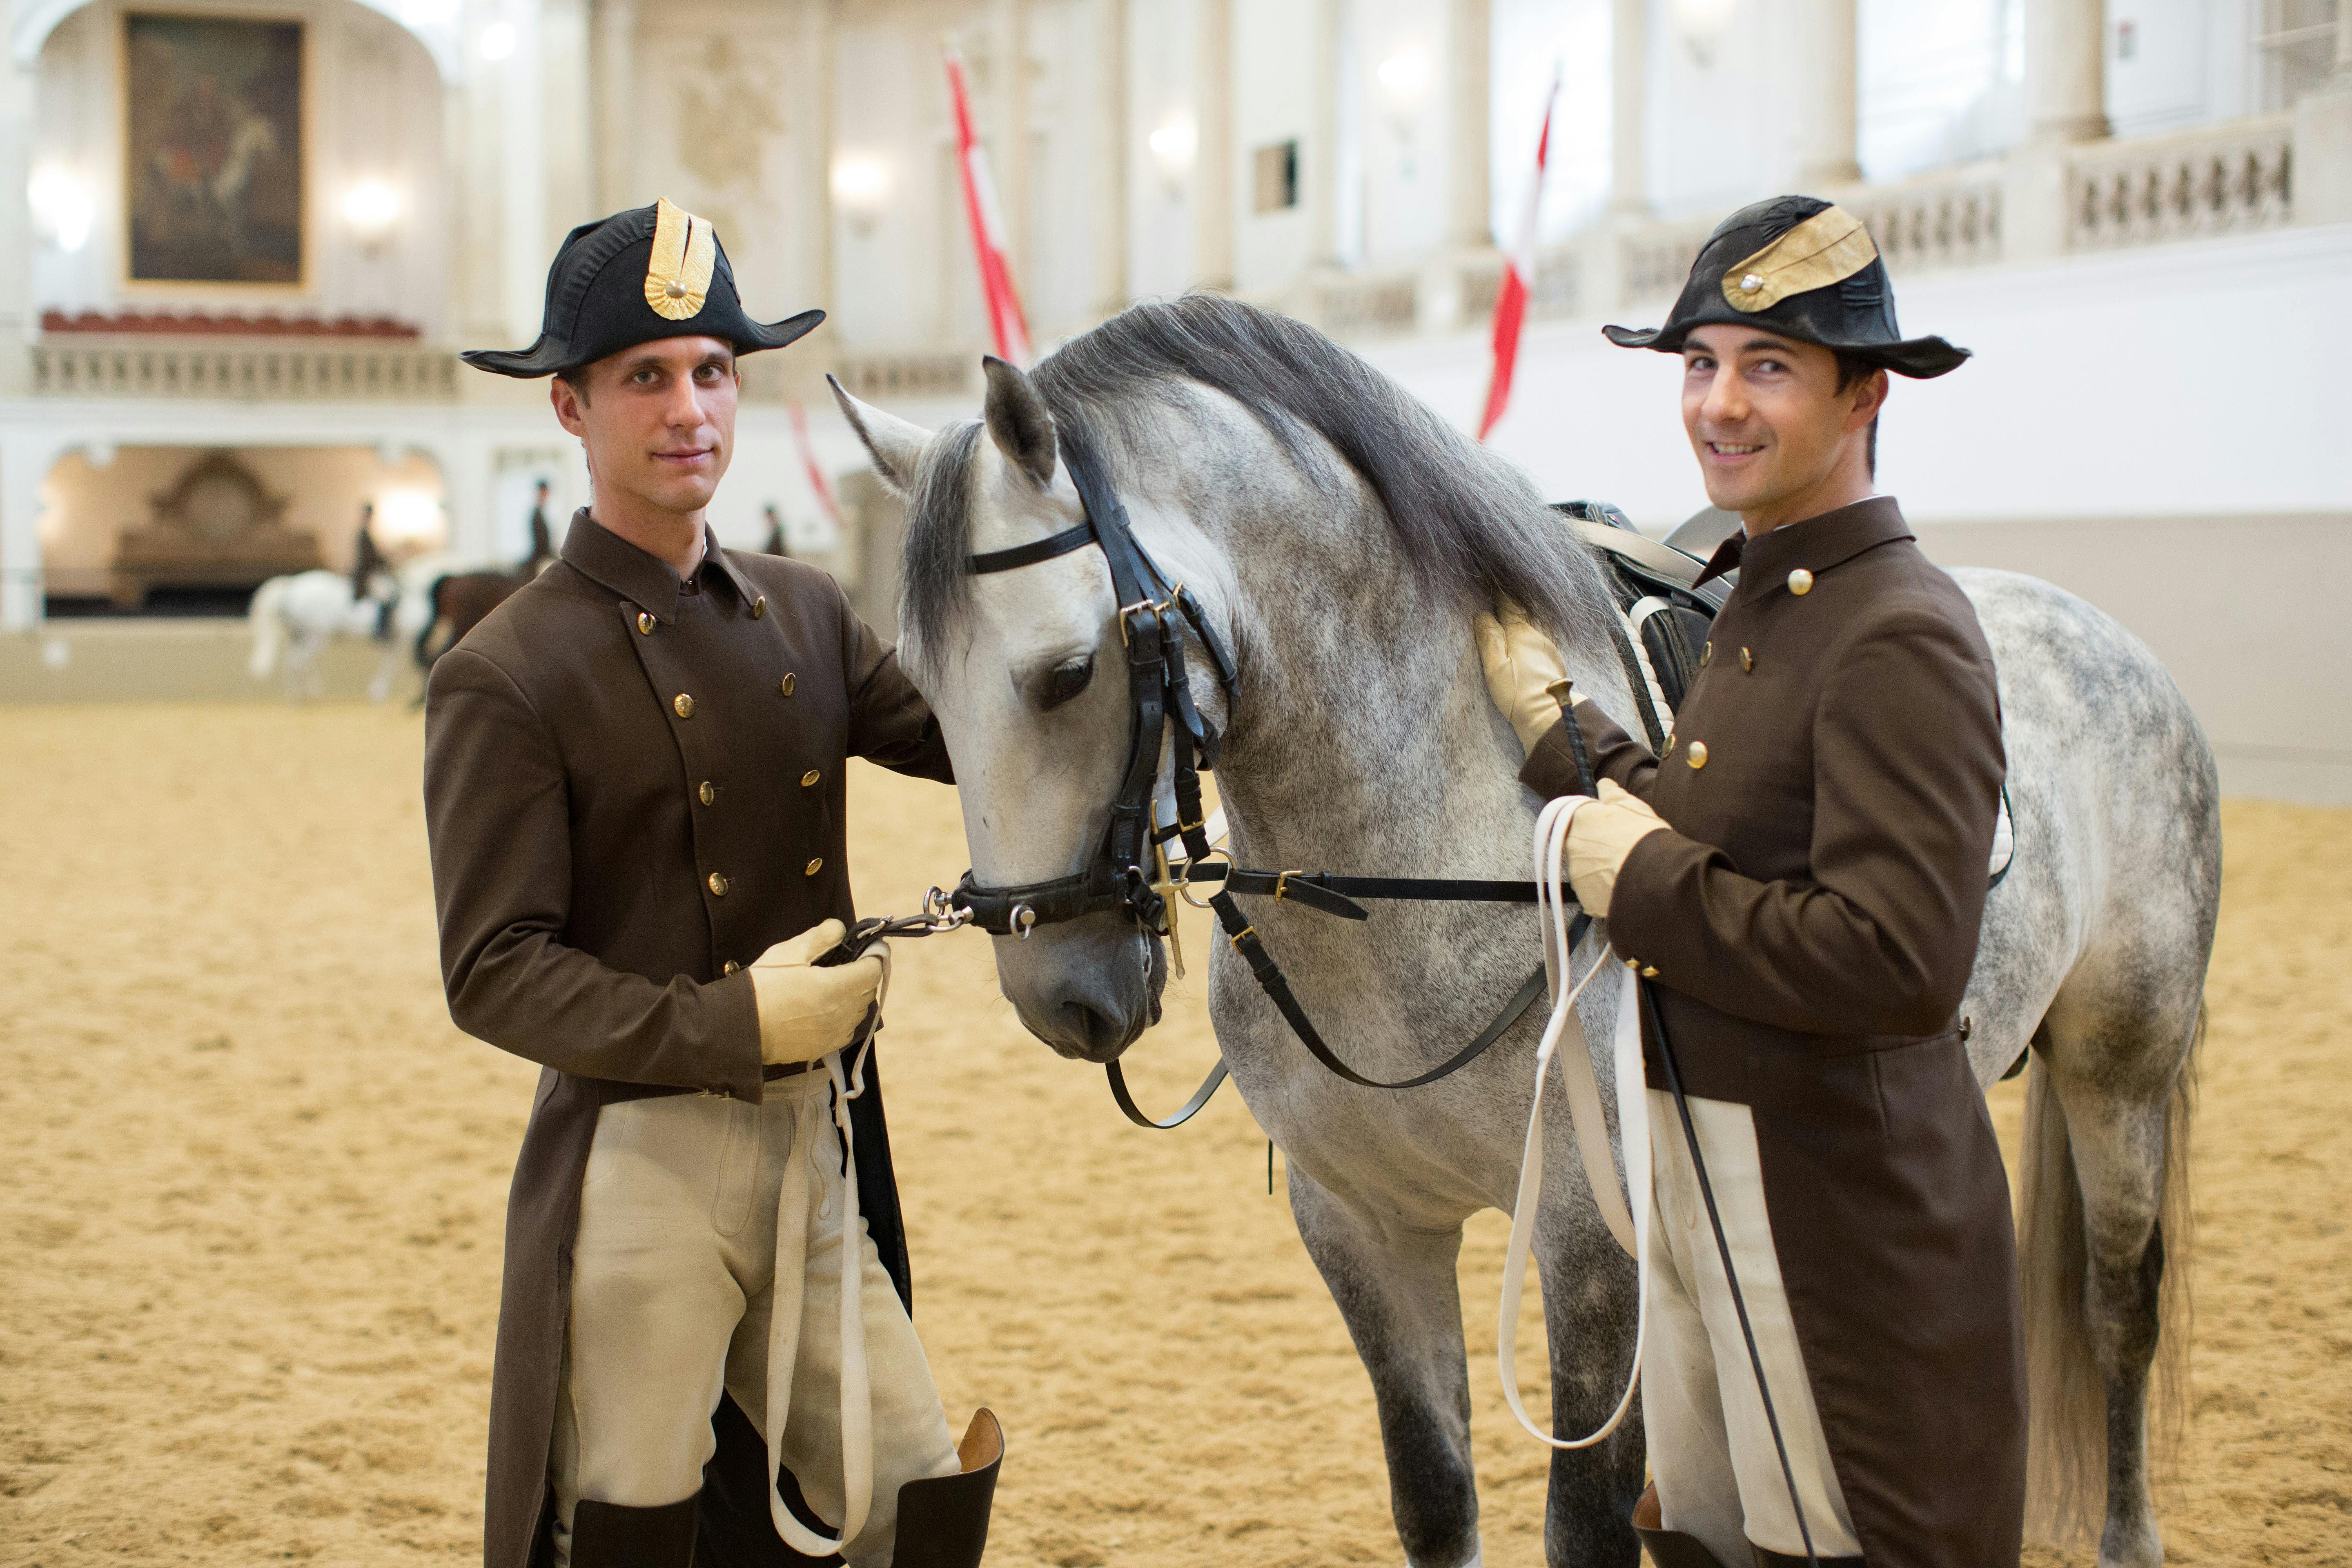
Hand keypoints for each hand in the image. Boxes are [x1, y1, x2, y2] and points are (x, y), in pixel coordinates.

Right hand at [748, 919, 886, 1065]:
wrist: (740, 1027)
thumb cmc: (764, 986)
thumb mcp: (790, 951)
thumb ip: (822, 936)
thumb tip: (840, 929)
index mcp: (838, 987)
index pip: (873, 970)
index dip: (873, 956)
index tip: (866, 949)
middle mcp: (842, 1014)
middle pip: (868, 991)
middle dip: (862, 976)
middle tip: (844, 966)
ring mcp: (834, 1034)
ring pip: (859, 1012)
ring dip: (853, 998)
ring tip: (832, 988)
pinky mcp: (823, 1048)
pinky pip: (846, 1031)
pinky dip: (843, 1019)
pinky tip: (824, 1011)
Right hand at [1473, 603, 1575, 754]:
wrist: (1547, 714)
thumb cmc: (1516, 692)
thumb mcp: (1495, 665)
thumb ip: (1488, 637)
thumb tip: (1482, 614)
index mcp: (1521, 633)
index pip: (1510, 605)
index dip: (1500, 593)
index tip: (1492, 584)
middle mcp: (1539, 635)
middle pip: (1526, 611)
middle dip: (1514, 601)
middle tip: (1503, 593)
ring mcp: (1549, 648)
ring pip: (1537, 622)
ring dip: (1527, 614)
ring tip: (1516, 611)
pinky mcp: (1554, 661)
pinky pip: (1543, 636)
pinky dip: (1535, 629)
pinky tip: (1530, 635)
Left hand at [1566, 779, 1668, 917]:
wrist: (1657, 876)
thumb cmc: (1646, 836)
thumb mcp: (1633, 807)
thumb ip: (1612, 793)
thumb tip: (1604, 784)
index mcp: (1580, 819)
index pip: (1579, 819)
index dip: (1596, 825)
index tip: (1611, 831)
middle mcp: (1571, 845)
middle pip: (1580, 845)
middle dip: (1597, 848)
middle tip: (1621, 851)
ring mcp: (1577, 874)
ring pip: (1585, 870)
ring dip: (1600, 870)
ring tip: (1625, 870)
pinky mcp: (1585, 898)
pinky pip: (1592, 893)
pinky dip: (1604, 890)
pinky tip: (1623, 886)